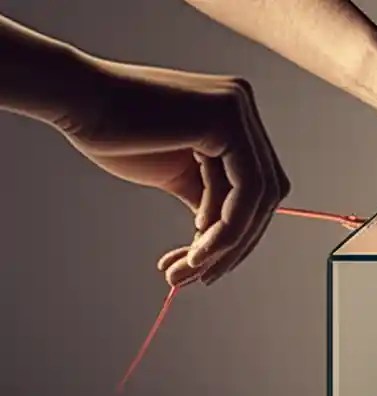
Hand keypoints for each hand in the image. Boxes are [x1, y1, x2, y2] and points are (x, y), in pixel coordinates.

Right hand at [58, 59, 288, 284]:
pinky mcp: (228, 119)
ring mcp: (239, 109)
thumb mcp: (176, 174)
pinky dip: (228, 227)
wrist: (75, 100)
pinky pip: (247, 189)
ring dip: (227, 243)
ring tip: (189, 270)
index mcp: (233, 119)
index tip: (205, 267)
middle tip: (201, 278)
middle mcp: (243, 108)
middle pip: (266, 194)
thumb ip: (209, 199)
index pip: (257, 187)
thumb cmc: (114, 135)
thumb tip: (230, 240)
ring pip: (259, 197)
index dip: (238, 233)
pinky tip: (198, 249)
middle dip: (236, 243)